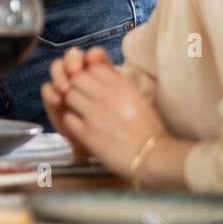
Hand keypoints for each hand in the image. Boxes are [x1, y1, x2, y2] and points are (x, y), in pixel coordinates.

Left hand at [55, 57, 167, 177]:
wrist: (155, 157)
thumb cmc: (149, 130)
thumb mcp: (137, 97)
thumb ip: (117, 84)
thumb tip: (98, 73)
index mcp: (121, 86)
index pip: (92, 67)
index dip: (89, 75)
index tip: (92, 85)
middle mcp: (106, 96)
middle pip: (76, 78)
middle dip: (77, 87)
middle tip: (83, 98)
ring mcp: (95, 114)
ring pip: (68, 96)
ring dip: (72, 104)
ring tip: (82, 113)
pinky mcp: (87, 133)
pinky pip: (67, 118)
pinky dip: (72, 122)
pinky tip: (82, 127)